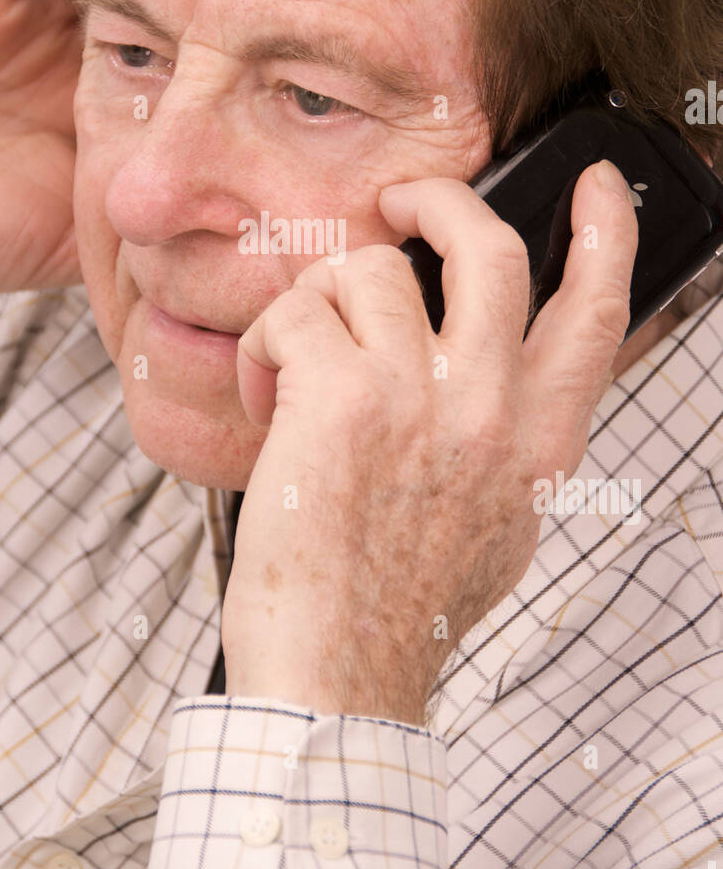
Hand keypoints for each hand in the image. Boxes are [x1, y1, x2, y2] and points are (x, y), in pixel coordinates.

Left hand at [221, 160, 637, 724]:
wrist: (338, 678)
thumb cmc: (401, 607)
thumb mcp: (497, 524)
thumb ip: (508, 445)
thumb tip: (493, 377)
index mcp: (537, 444)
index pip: (597, 317)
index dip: (606, 235)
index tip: (600, 189)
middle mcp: (491, 411)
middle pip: (488, 249)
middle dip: (438, 201)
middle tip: (399, 204)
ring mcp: (419, 399)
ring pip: (367, 269)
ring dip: (316, 302)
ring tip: (293, 362)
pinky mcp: (340, 401)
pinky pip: (295, 314)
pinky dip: (265, 344)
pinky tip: (262, 396)